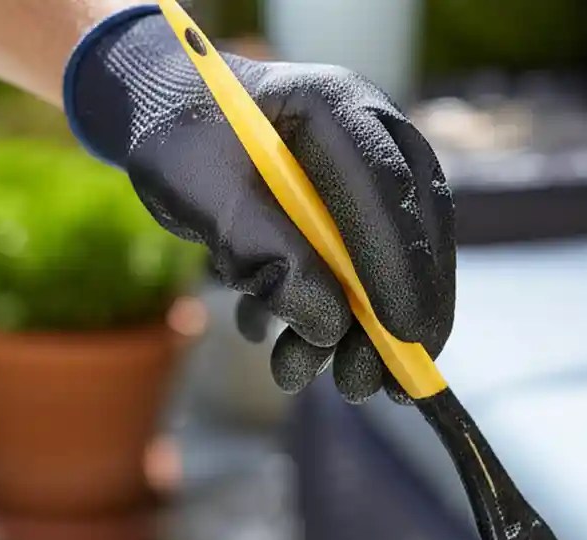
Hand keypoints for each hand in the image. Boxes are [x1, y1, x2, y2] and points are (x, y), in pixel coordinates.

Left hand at [67, 11, 455, 403]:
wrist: (173, 122)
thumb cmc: (183, 143)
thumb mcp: (205, 196)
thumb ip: (264, 253)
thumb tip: (328, 327)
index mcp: (335, 107)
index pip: (386, 188)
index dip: (399, 264)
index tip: (401, 335)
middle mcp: (372, 136)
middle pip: (414, 230)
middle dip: (399, 315)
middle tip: (383, 385)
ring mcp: (373, 175)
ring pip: (394, 262)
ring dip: (358, 332)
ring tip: (314, 379)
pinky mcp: (360, 214)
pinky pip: (366, 275)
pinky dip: (332, 321)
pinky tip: (283, 347)